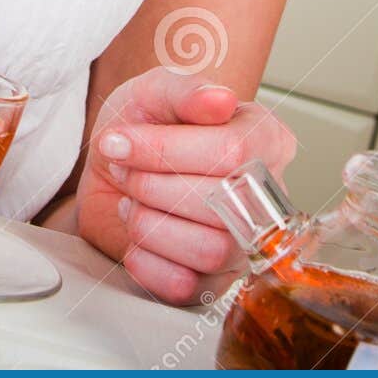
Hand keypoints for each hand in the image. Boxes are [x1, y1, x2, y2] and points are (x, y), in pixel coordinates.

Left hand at [75, 66, 296, 305]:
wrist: (112, 167)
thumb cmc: (144, 124)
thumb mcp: (156, 91)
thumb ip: (187, 91)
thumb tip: (221, 100)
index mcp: (265, 138)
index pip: (233, 152)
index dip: (166, 150)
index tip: (120, 140)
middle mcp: (265, 194)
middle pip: (218, 202)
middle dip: (150, 184)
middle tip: (123, 168)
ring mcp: (244, 244)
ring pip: (209, 250)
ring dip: (150, 222)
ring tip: (133, 200)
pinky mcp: (213, 283)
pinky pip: (185, 286)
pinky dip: (146, 260)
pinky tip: (136, 234)